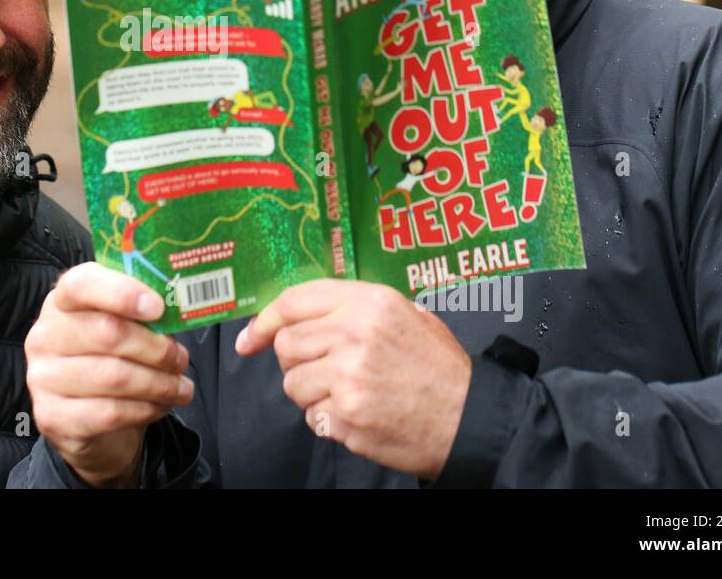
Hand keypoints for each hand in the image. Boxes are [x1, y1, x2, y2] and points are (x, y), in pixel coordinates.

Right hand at [24, 262, 193, 486]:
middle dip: (156, 348)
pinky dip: (145, 409)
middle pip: (107, 332)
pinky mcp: (51, 416)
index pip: (80, 285)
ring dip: (159, 384)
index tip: (158, 307)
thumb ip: (140, 313)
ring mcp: (43, 378)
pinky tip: (160, 406)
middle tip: (180, 358)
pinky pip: (109, 413)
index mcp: (62, 302)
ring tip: (181, 387)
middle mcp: (45, 336)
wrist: (84, 418)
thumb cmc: (108, 360)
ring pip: (114, 377)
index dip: (121, 293)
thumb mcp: (120, 327)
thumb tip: (179, 310)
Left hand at [236, 279, 470, 479]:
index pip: (294, 302)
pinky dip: (328, 420)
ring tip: (350, 393)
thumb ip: (356, 307)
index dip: (265, 320)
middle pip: (287, 345)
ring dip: (312, 394)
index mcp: (369, 301)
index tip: (250, 339)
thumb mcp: (407, 315)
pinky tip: (359, 414)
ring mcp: (348, 376)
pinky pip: (312, 417)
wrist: (471, 418)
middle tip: (326, 370)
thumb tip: (302, 313)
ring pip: (293, 384)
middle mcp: (354, 333)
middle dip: (296, 362)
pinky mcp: (347, 415)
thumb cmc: (439, 369)